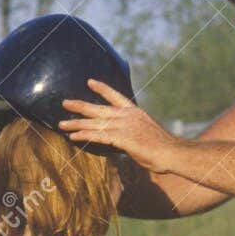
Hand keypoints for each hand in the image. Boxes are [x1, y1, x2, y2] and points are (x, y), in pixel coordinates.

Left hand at [60, 80, 180, 173]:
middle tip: (65, 103)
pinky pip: (98, 136)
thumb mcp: (145, 134)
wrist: (172, 152)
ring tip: (62, 123)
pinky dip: (84, 135)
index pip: (116, 96)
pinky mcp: (122, 138)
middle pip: (99, 109)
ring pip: (95, 123)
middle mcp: (127, 116)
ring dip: (77, 123)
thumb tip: (122, 138)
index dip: (102, 89)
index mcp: (135, 112)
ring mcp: (124, 126)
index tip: (90, 82)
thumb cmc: (162, 148)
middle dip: (80, 106)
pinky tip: (73, 136)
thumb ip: (131, 133)